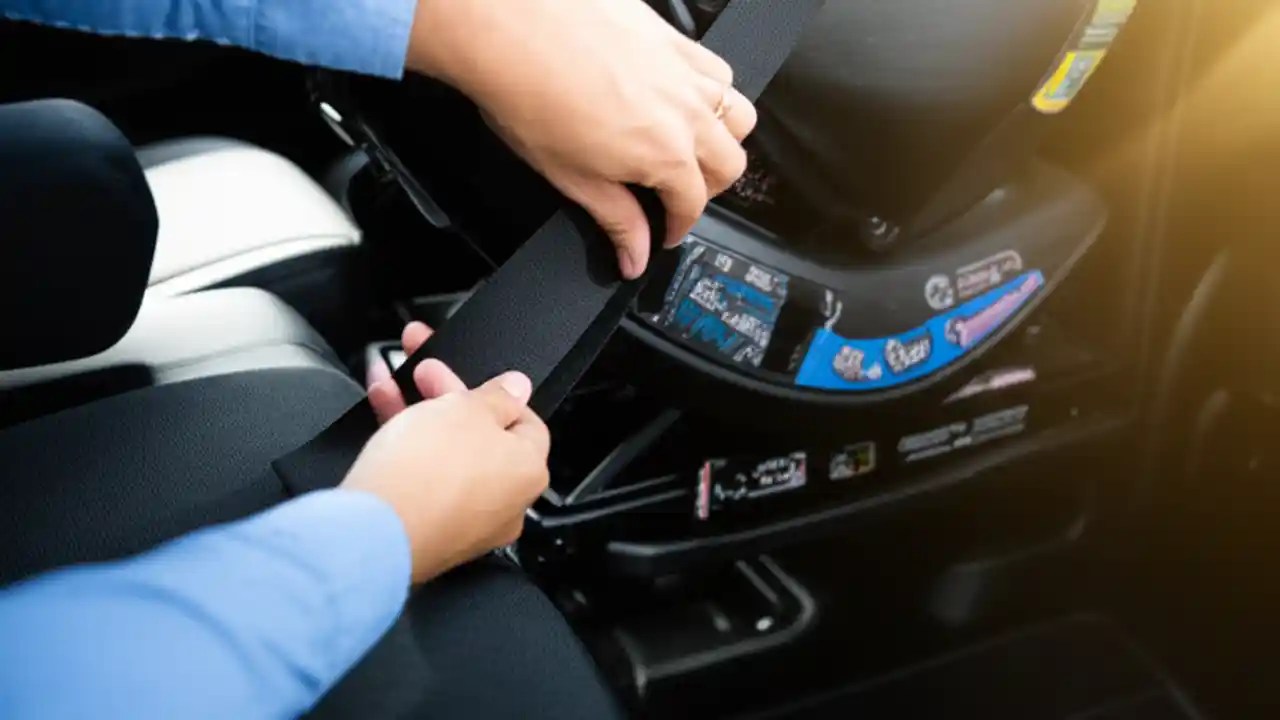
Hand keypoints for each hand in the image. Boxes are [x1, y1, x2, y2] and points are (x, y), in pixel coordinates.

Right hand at [345, 322, 550, 582]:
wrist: (373, 531)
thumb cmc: (429, 472)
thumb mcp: (467, 409)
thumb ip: (497, 395)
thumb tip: (518, 387)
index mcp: (528, 473)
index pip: (525, 423)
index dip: (496, 394)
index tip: (468, 375)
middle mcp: (504, 504)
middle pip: (479, 435)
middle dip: (446, 395)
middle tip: (423, 369)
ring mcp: (464, 521)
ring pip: (444, 452)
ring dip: (418, 411)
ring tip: (390, 379)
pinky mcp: (426, 529)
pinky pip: (421, 476)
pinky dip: (403, 443)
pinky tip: (381, 408)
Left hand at [406, 0, 756, 278]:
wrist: (510, 29)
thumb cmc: (530, 95)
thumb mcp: (571, 177)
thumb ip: (615, 219)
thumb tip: (635, 256)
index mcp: (665, 154)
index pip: (693, 204)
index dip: (679, 227)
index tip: (665, 232)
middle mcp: (687, 112)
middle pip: (730, 162)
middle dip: (709, 189)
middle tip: (678, 196)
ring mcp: (685, 71)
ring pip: (738, 114)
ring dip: (723, 139)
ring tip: (692, 148)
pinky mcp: (673, 38)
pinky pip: (718, 69)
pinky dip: (713, 91)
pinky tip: (684, 97)